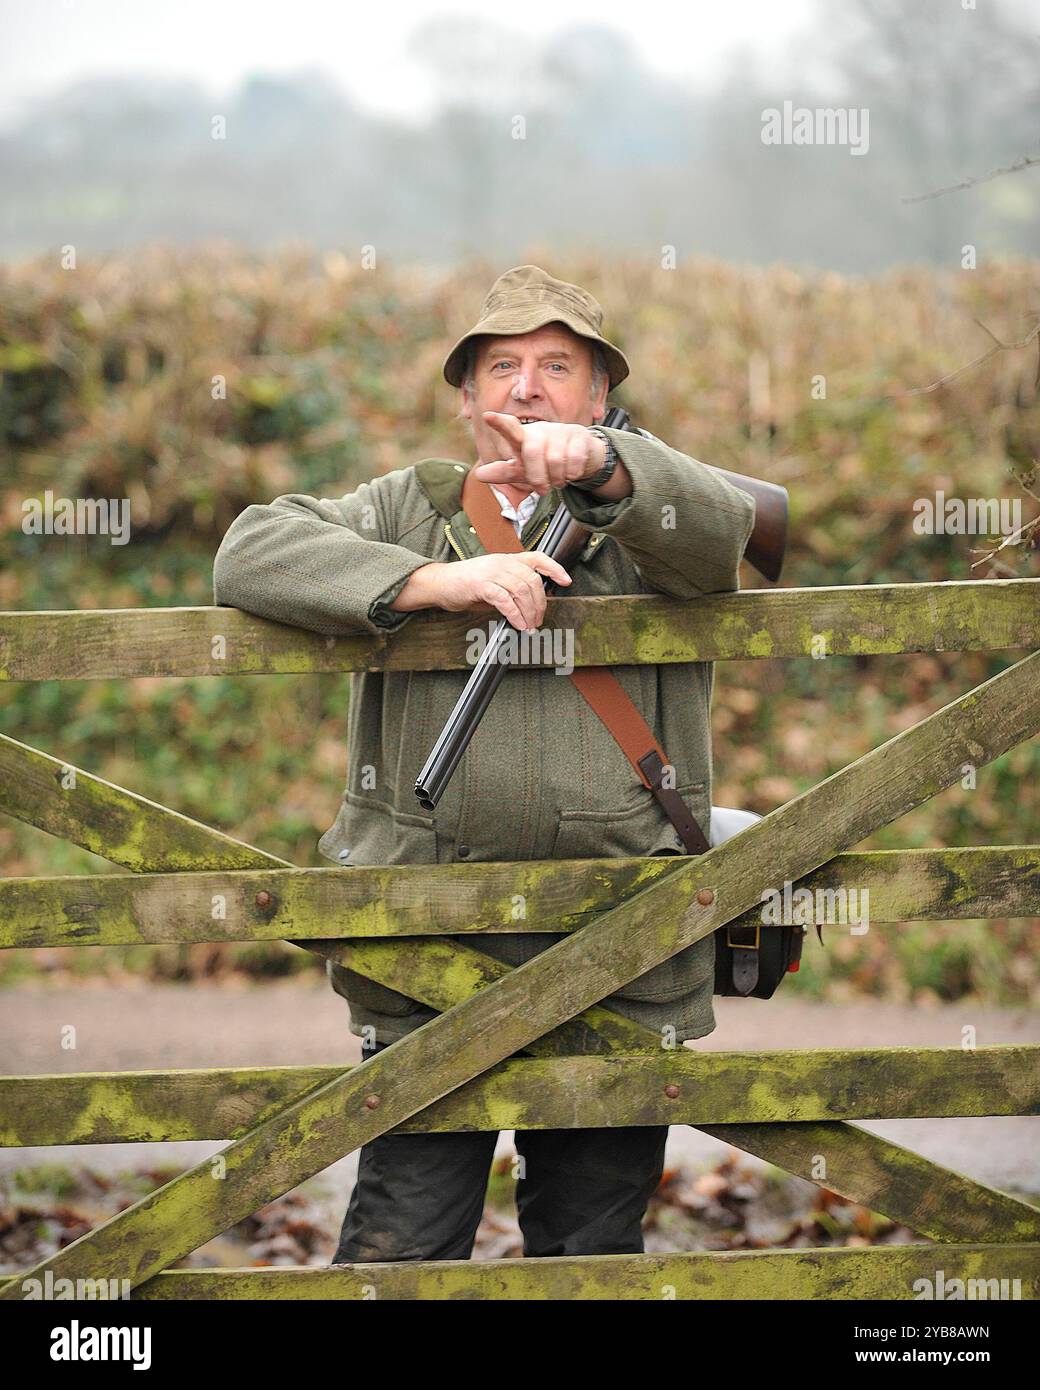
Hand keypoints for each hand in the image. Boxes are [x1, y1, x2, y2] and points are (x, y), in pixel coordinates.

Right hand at [392, 553, 570, 629]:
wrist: (439, 583)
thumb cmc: (466, 585)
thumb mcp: (494, 582)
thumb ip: (512, 589)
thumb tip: (532, 606)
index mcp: (507, 559)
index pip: (537, 558)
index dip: (555, 568)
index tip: (566, 581)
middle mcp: (501, 562)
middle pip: (532, 580)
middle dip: (540, 603)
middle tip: (539, 620)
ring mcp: (491, 572)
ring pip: (521, 590)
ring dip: (529, 612)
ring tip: (529, 626)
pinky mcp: (480, 584)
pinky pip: (504, 599)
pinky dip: (515, 614)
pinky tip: (518, 624)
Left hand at [473, 413, 605, 495]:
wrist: (580, 457)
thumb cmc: (545, 463)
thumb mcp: (523, 469)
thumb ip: (503, 472)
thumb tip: (479, 475)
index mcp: (523, 437)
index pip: (509, 428)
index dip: (499, 424)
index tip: (487, 416)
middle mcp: (540, 430)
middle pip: (532, 451)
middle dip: (536, 476)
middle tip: (542, 490)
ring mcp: (560, 431)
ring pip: (554, 459)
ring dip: (557, 478)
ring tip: (558, 481)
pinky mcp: (579, 435)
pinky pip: (574, 460)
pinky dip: (572, 474)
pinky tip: (571, 473)